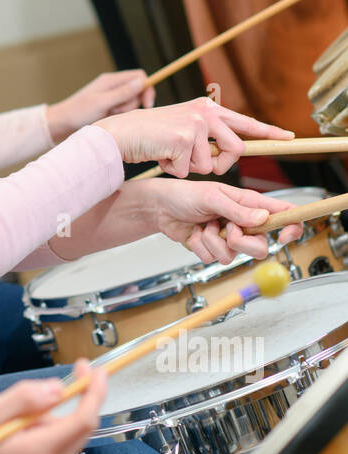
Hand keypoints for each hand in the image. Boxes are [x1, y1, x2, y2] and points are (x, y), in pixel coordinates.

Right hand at [0, 370, 106, 453]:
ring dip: (49, 428)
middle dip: (61, 409)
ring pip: (66, 443)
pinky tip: (15, 447)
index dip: (93, 390)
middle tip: (26, 404)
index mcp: (39, 452)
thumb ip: (24, 399)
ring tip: (11, 432)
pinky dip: (45, 444)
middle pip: (77, 429)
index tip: (91, 370)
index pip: (85, 418)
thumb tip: (57, 388)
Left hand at [47, 70, 154, 141]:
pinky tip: (108, 120)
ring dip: (124, 112)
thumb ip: (122, 93)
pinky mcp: (109, 108)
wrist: (60, 125)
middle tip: (115, 112)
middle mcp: (112, 87)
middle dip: (132, 104)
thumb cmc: (77, 113)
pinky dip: (119, 117)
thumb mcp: (101, 103)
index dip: (147, 89)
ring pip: (131, 103)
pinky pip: (123, 111)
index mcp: (110, 80)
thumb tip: (142, 82)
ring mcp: (111, 98)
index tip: (147, 105)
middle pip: (137, 91)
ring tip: (108, 116)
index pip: (139, 77)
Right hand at [94, 97, 293, 174]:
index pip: (245, 122)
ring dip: (190, 169)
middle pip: (235, 150)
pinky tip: (161, 157)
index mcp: (208, 108)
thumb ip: (207, 135)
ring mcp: (195, 124)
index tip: (289, 138)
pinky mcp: (182, 139)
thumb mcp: (184, 128)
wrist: (121, 133)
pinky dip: (174, 171)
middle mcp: (205, 112)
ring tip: (170, 155)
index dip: (269, 132)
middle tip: (199, 164)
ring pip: (209, 165)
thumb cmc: (150, 135)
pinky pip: (189, 170)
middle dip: (219, 165)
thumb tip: (229, 152)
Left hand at [141, 178, 303, 263]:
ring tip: (204, 225)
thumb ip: (237, 210)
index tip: (285, 236)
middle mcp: (243, 224)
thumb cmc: (186, 194)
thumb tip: (263, 218)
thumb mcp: (212, 197)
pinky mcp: (212, 249)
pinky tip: (195, 232)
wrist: (161, 207)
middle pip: (260, 248)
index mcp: (250, 205)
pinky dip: (201, 246)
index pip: (282, 216)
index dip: (291, 227)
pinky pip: (212, 259)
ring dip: (214, 241)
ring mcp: (228, 239)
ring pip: (232, 256)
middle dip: (242, 243)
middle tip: (227, 230)